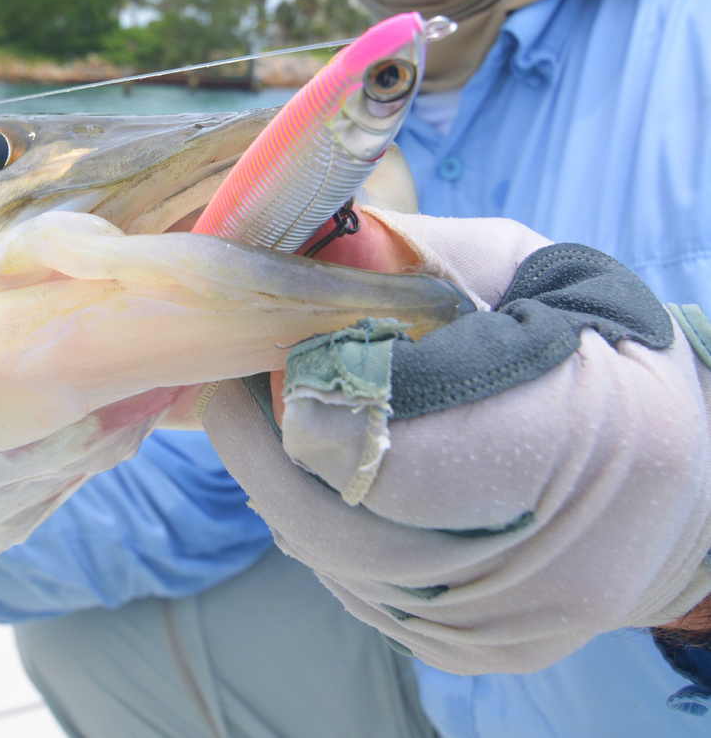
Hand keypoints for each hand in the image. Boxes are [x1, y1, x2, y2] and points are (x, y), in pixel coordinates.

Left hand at [202, 207, 710, 673]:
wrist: (685, 468)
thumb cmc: (590, 345)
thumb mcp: (522, 273)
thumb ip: (411, 258)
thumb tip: (296, 247)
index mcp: (591, 441)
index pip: (393, 459)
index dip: (313, 409)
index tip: (272, 361)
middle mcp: (562, 561)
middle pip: (344, 526)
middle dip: (268, 452)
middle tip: (233, 390)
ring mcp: (520, 622)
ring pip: (338, 565)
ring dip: (281, 491)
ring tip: (267, 421)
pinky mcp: (485, 650)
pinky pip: (361, 594)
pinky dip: (320, 534)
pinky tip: (318, 481)